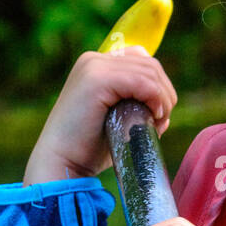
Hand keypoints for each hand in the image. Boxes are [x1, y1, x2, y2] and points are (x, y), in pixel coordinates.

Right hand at [24, 45, 176, 184]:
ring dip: (162, 99)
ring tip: (156, 124)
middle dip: (164, 93)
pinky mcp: (97, 79)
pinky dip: (155, 99)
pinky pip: (142, 82)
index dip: (158, 86)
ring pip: (149, 72)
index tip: (157, 115)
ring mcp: (93, 67)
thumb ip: (137, 110)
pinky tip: (153, 117)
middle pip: (149, 64)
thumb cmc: (88, 150)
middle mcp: (93, 60)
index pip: (142, 60)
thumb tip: (165, 111)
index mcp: (95, 65)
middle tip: (160, 122)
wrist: (61, 165)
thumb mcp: (117, 122)